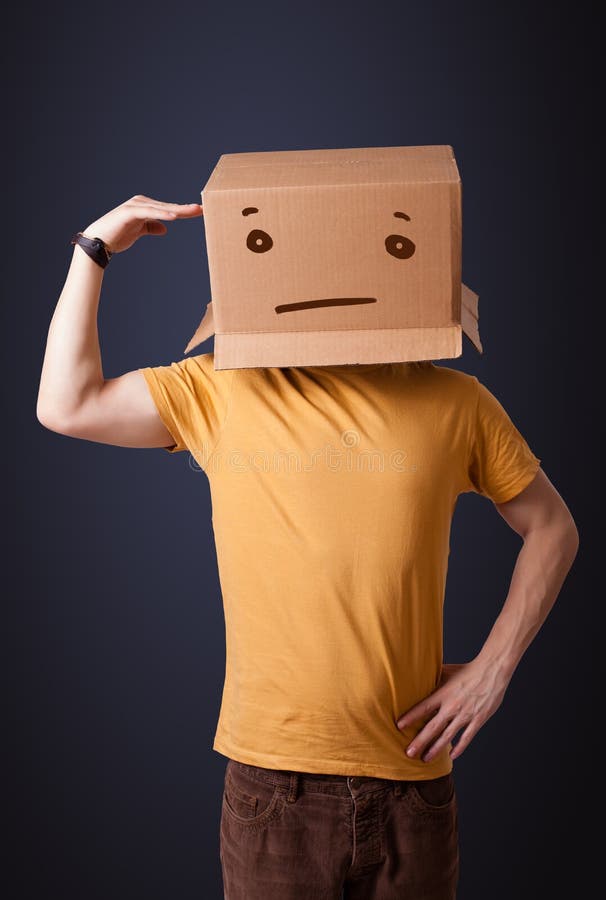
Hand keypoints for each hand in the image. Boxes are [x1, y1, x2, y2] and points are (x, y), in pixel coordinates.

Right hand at [81, 195, 202, 254]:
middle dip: (185, 208)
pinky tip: (174, 216)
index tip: (199, 212)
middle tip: (201, 209)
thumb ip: (151, 227)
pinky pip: (149, 212)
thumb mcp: (139, 231)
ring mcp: (135, 206)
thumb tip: (164, 228)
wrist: (99, 241)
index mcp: (145, 207)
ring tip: (193, 211)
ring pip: (161, 208)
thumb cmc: (118, 235)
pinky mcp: (130, 212)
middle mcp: (141, 203)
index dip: (184, 211)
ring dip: (178, 209)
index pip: (168, 209)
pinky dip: (162, 214)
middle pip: (168, 207)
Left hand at [396, 661, 509, 761]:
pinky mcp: (478, 720)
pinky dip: (459, 748)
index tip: (399, 726)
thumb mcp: (447, 671)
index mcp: (444, 694)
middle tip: (409, 753)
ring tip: (426, 759)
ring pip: (447, 736)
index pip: (423, 708)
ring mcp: (466, 715)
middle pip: (433, 727)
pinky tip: (452, 756)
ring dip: (435, 749)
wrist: (491, 671)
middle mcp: (452, 706)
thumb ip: (433, 677)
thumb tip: (417, 675)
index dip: (411, 717)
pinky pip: (466, 737)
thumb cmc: (468, 670)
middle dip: (420, 741)